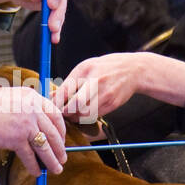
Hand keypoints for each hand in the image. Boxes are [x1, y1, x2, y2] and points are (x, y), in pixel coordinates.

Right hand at [0, 82, 65, 175]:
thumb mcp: (11, 98)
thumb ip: (25, 107)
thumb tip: (35, 125)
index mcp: (33, 97)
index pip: (56, 115)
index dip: (61, 130)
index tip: (61, 140)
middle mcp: (33, 109)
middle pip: (54, 133)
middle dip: (60, 149)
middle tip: (62, 158)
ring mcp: (26, 124)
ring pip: (45, 147)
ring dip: (52, 161)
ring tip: (55, 169)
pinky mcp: (16, 138)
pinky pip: (30, 156)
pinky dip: (34, 166)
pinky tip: (36, 172)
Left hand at [52, 52, 184, 121]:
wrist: (133, 70)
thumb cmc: (106, 67)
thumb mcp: (86, 67)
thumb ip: (69, 82)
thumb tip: (53, 96)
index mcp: (87, 71)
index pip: (66, 91)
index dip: (55, 102)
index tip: (50, 105)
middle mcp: (97, 84)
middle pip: (75, 106)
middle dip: (64, 112)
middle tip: (60, 111)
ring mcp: (106, 96)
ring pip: (84, 115)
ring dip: (74, 117)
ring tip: (70, 112)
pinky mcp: (112, 105)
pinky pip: (94, 116)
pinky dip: (85, 117)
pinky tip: (81, 112)